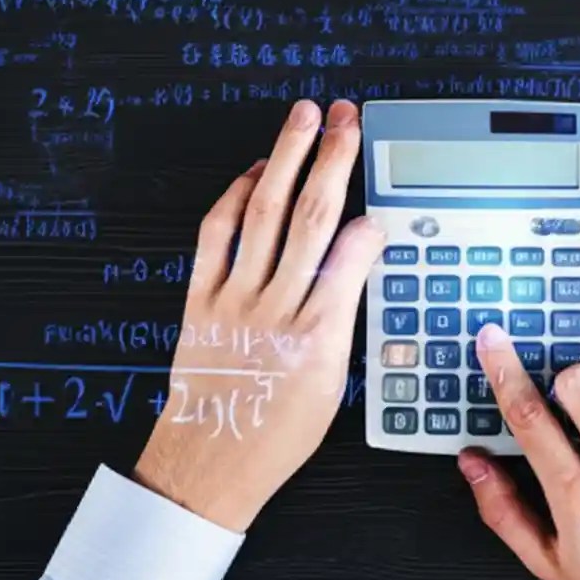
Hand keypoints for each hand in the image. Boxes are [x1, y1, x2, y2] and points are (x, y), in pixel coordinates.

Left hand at [134, 99, 383, 532]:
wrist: (210, 461)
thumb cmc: (275, 435)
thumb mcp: (331, 386)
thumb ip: (344, 319)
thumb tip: (356, 266)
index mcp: (320, 337)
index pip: (351, 257)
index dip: (368, 216)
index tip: (380, 194)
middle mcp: (277, 310)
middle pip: (311, 216)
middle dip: (333, 159)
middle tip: (347, 119)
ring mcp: (234, 300)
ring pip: (265, 212)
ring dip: (286, 156)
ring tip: (304, 117)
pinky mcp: (199, 299)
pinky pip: (216, 235)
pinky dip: (234, 197)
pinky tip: (254, 172)